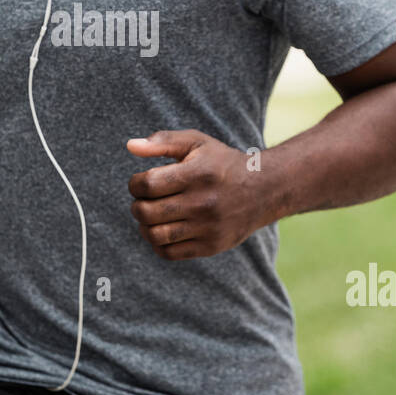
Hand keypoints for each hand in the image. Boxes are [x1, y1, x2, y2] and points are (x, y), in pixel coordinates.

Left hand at [126, 129, 277, 260]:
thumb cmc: (222, 163)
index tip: (142, 182)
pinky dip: (158, 243)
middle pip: (147, 212)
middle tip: (145, 199)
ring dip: (144, 226)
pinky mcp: (210, 246)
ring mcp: (207, 227)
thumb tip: (130, 145)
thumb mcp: (196, 143)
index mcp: (197, 174)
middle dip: (137, 205)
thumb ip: (162, 141)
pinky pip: (169, 253)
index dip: (135, 183)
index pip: (148, 184)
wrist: (264, 190)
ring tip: (152, 216)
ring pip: (155, 235)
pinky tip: (163, 230)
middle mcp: (203, 202)